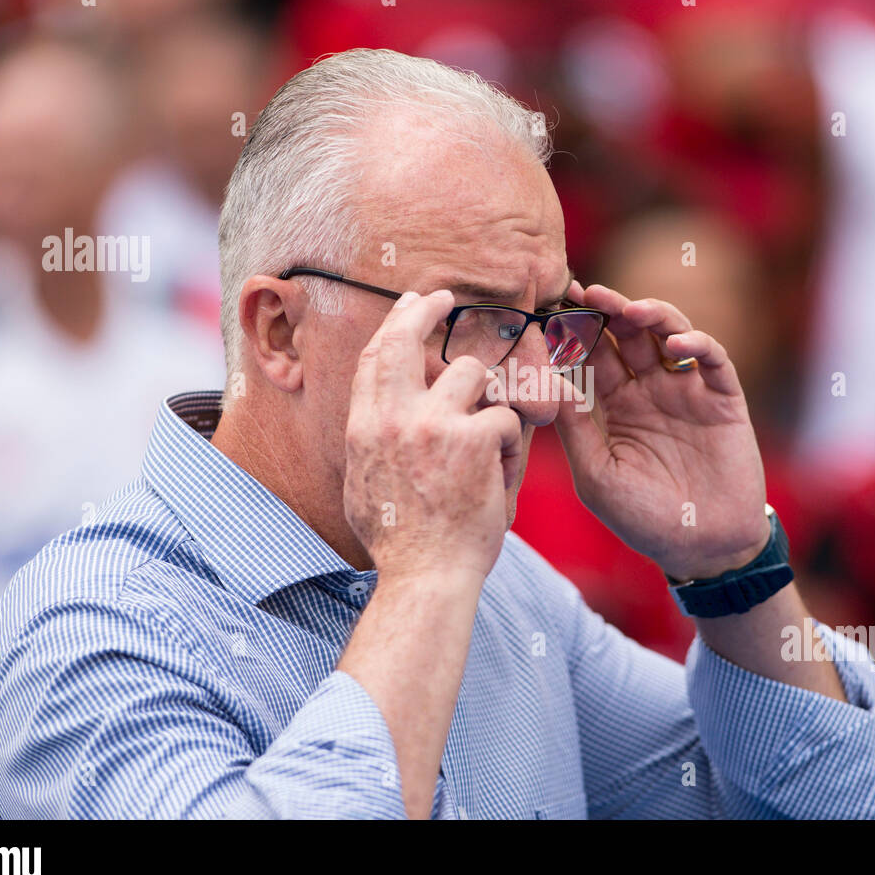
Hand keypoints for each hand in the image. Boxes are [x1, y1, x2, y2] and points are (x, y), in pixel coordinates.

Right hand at [343, 290, 523, 582]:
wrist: (425, 577)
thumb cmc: (402, 544)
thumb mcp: (365, 486)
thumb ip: (373, 442)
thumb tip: (379, 414)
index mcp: (363, 429)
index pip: (374, 358)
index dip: (392, 325)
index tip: (408, 307)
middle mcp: (391, 418)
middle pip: (405, 340)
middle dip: (425, 310)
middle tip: (444, 296)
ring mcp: (432, 425)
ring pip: (471, 374)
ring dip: (488, 400)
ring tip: (488, 444)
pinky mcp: (472, 438)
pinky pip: (506, 419)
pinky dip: (510, 449)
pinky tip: (500, 479)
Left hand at [555, 283, 769, 581]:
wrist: (702, 547)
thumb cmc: (643, 517)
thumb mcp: (597, 475)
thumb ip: (575, 428)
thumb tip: (547, 383)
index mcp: (617, 405)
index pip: (594, 354)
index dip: (578, 330)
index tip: (556, 307)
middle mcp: (651, 389)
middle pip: (629, 334)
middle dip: (609, 309)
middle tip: (588, 292)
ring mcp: (689, 390)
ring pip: (669, 334)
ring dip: (651, 315)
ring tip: (629, 310)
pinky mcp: (724, 398)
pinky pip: (713, 359)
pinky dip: (698, 344)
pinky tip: (677, 345)